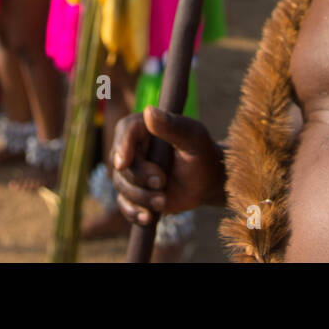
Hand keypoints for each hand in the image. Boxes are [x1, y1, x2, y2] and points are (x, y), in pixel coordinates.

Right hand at [110, 107, 224, 224]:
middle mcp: (134, 148)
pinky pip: (124, 204)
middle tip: (162, 182)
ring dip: (140, 197)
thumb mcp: (193, 138)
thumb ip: (172, 126)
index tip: (124, 163)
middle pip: (120, 162)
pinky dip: (133, 212)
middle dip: (138, 177)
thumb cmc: (203, 154)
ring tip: (163, 200)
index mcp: (145, 127)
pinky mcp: (135, 193)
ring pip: (121, 185)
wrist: (208, 182)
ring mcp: (133, 172)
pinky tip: (148, 218)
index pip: (125, 130)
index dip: (122, 146)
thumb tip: (149, 110)